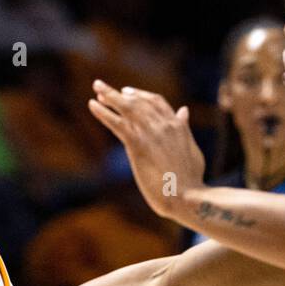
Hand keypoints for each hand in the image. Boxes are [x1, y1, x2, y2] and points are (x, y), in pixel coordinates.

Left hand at [87, 80, 205, 218]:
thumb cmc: (191, 180)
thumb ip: (185, 129)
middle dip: (121, 93)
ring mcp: (150, 132)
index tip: (129, 93)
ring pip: (127, 107)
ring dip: (110, 96)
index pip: (156, 102)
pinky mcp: (137, 144)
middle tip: (105, 89)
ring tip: (97, 88)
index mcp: (177, 125)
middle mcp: (164, 124)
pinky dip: (103, 112)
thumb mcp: (192, 148)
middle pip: (139, 100)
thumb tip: (183, 110)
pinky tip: (93, 105)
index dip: (141, 95)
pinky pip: (116, 123)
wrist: (187, 196)